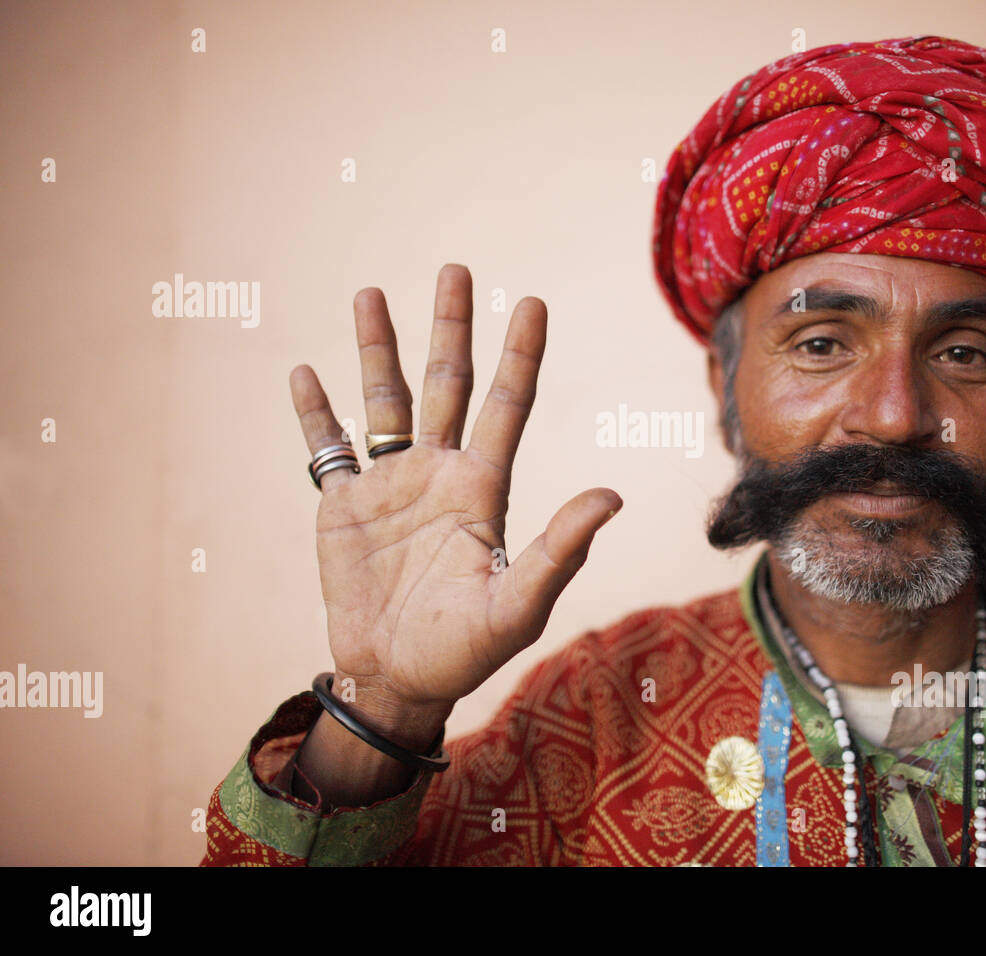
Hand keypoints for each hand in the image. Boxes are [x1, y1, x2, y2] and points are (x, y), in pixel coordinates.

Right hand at [290, 264, 621, 727]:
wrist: (397, 680)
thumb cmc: (465, 651)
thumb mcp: (516, 605)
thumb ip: (559, 550)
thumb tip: (613, 496)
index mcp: (483, 488)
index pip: (507, 406)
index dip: (521, 355)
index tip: (534, 302)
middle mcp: (439, 473)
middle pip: (447, 384)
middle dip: (452, 328)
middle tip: (457, 269)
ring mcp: (389, 486)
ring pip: (385, 401)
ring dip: (378, 348)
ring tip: (371, 292)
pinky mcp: (342, 508)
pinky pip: (326, 448)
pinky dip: (315, 413)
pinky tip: (304, 372)